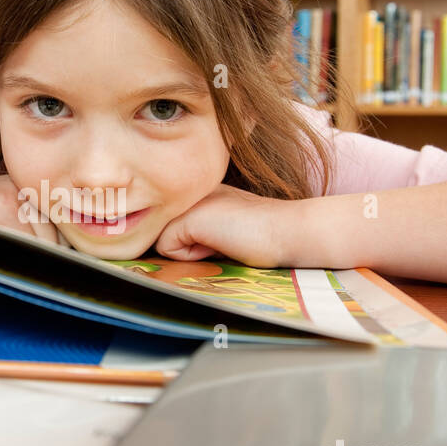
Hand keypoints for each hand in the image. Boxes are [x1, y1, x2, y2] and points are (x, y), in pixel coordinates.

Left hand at [154, 184, 293, 266]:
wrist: (287, 230)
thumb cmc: (262, 235)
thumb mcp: (220, 226)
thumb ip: (194, 229)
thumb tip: (166, 248)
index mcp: (197, 189)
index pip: (167, 221)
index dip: (185, 241)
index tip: (218, 239)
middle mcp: (187, 190)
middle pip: (159, 231)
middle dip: (182, 246)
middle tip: (220, 240)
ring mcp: (185, 200)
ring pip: (159, 240)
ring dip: (187, 251)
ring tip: (220, 240)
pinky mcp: (187, 216)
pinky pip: (166, 249)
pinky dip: (190, 256)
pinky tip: (219, 243)